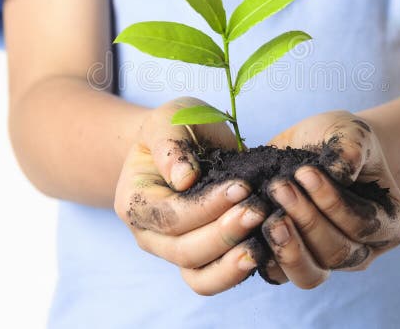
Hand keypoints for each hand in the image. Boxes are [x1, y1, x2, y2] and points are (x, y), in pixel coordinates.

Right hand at [113, 97, 268, 294]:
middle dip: (224, 234)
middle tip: (258, 211)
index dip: (206, 206)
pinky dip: (239, 272)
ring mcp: (174, 251)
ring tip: (262, 244)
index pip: (170, 216)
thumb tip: (184, 179)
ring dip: (232, 265)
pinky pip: (216, 279)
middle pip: (185, 252)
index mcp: (135, 202)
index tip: (242, 187)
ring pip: (199, 278)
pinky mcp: (202, 259)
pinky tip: (265, 251)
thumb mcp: (168, 120)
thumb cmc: (174, 128)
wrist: (184, 142)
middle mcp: (149, 235)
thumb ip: (171, 145)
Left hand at [259, 110, 399, 287]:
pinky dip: (264, 258)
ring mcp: (327, 262)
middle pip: (337, 252)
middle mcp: (362, 251)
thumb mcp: (351, 132)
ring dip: (286, 245)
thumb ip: (350, 147)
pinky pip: (280, 276)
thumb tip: (339, 172)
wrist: (317, 148)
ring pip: (310, 274)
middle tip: (279, 186)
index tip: (305, 172)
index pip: (362, 224)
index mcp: (387, 224)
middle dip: (306, 220)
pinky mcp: (295, 263)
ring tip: (265, 214)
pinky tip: (249, 234)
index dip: (332, 202)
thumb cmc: (341, 140)